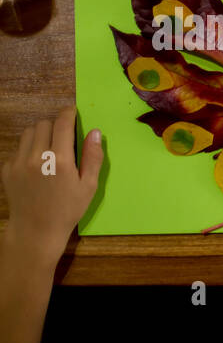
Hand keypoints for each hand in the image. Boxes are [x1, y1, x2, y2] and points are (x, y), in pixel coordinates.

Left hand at [2, 107, 102, 263]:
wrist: (36, 230)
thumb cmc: (68, 209)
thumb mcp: (89, 186)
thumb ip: (93, 157)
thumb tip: (95, 132)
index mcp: (59, 160)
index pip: (62, 123)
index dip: (68, 113)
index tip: (73, 112)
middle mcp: (36, 156)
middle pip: (43, 124)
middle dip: (55, 125)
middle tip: (63, 137)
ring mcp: (18, 162)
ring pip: (28, 133)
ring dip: (40, 135)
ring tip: (49, 148)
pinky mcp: (7, 169)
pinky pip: (18, 149)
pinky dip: (28, 150)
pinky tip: (36, 166)